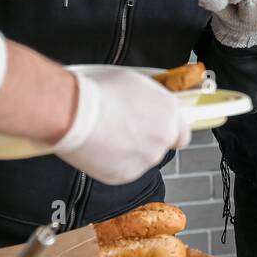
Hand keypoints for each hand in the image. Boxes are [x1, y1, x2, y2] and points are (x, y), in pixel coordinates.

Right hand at [52, 66, 189, 184]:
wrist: (74, 114)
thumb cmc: (97, 92)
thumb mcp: (133, 82)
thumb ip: (149, 98)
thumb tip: (149, 103)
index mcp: (168, 110)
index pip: (182, 131)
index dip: (168, 131)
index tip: (156, 129)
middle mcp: (163, 136)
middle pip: (161, 145)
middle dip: (146, 139)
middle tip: (124, 129)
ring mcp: (146, 158)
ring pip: (141, 158)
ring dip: (129, 151)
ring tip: (107, 135)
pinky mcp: (126, 174)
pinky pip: (123, 170)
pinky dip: (113, 162)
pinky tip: (100, 147)